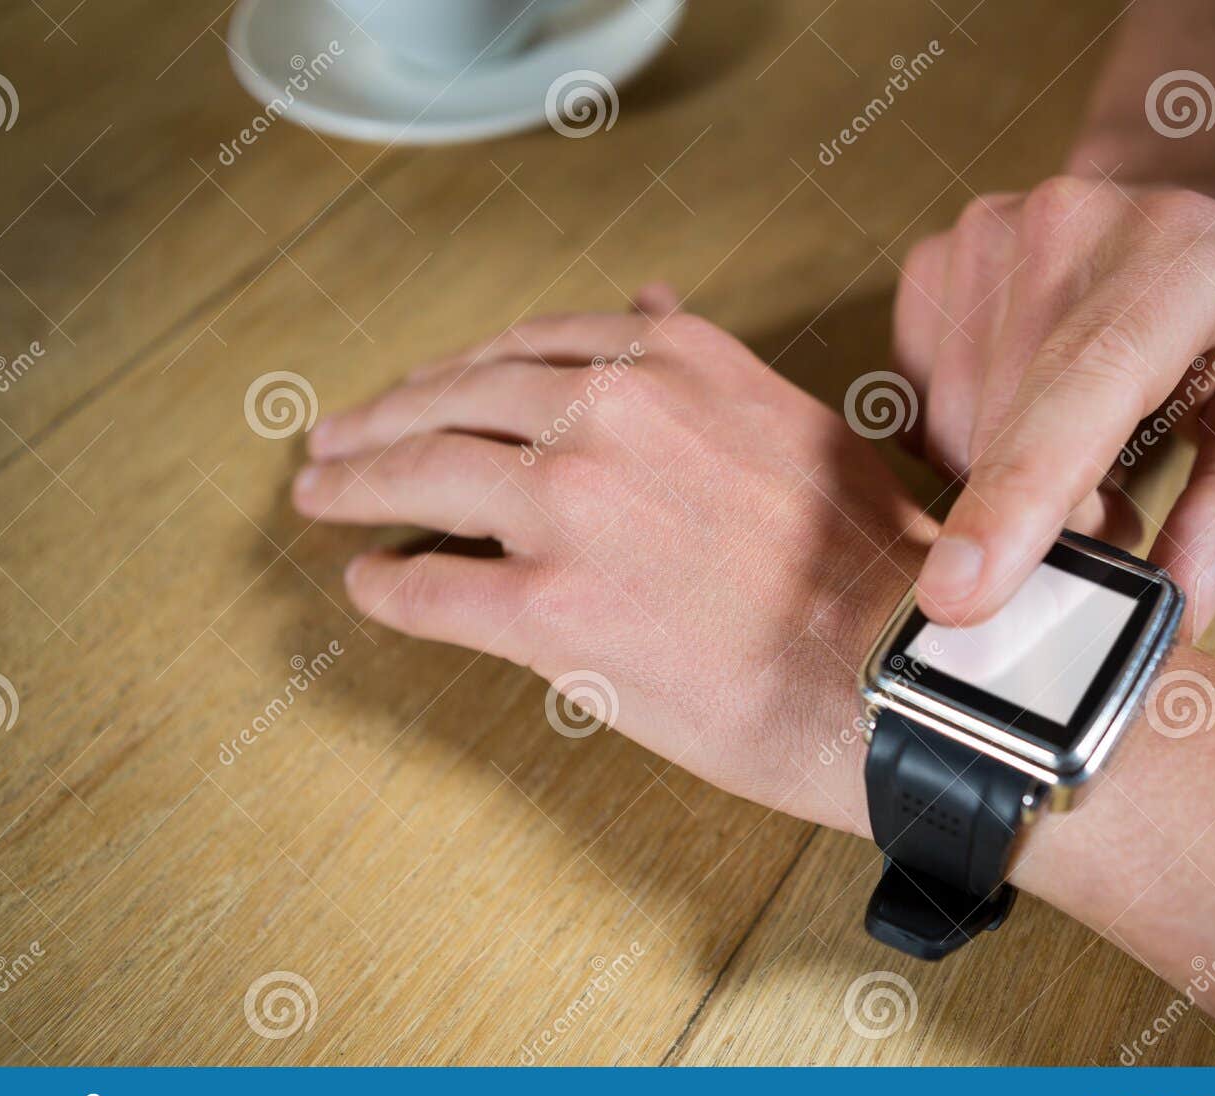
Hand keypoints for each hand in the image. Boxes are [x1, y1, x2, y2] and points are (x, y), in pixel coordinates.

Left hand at [294, 301, 931, 836]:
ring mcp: (571, 508)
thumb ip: (702, 364)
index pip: (526, 346)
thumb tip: (646, 306)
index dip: (456, 368)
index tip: (421, 387)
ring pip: (423, 472)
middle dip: (382, 417)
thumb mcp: (791, 422)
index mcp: (672, 363)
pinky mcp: (548, 610)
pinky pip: (431, 585)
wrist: (891, 669)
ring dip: (356, 483)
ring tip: (323, 495)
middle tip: (333, 439)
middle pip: (455, 397)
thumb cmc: (860, 562)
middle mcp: (611, 413)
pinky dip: (387, 581)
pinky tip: (368, 580)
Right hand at [893, 176, 1214, 635]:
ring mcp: (985, 238)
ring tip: (1081, 447)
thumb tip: (1184, 599)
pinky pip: (920, 411)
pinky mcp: (931, 265)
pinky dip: (968, 442)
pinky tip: (1025, 410)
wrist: (1175, 212)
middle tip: (1113, 503)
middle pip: (1006, 439)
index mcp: (1181, 259)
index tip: (962, 593)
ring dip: (1008, 481)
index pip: (1084, 384)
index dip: (1020, 493)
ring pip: (953, 437)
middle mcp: (1070, 227)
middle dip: (1048, 512)